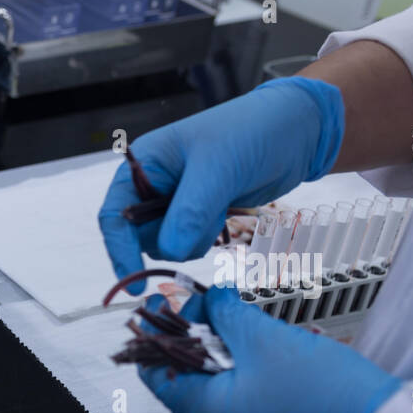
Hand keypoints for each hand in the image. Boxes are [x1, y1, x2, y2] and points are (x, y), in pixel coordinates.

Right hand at [99, 77, 344, 290]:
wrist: (298, 130)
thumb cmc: (254, 132)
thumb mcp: (218, 169)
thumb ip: (190, 211)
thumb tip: (167, 250)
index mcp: (144, 163)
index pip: (115, 214)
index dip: (120, 249)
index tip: (135, 282)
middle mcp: (152, 184)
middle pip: (139, 235)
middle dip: (170, 237)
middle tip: (205, 218)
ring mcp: (174, 201)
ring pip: (165, 244)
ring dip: (192, 238)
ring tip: (219, 208)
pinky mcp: (195, 214)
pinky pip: (186, 243)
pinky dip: (204, 238)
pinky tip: (224, 213)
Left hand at [139, 287, 399, 412]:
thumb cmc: (323, 395)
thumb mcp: (264, 339)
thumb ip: (226, 314)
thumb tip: (208, 299)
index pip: (153, 372)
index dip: (157, 333)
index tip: (168, 303)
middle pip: (183, 374)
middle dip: (194, 333)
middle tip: (213, 303)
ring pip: (214, 379)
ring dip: (224, 346)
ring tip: (243, 319)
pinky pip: (241, 391)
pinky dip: (246, 364)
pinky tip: (266, 343)